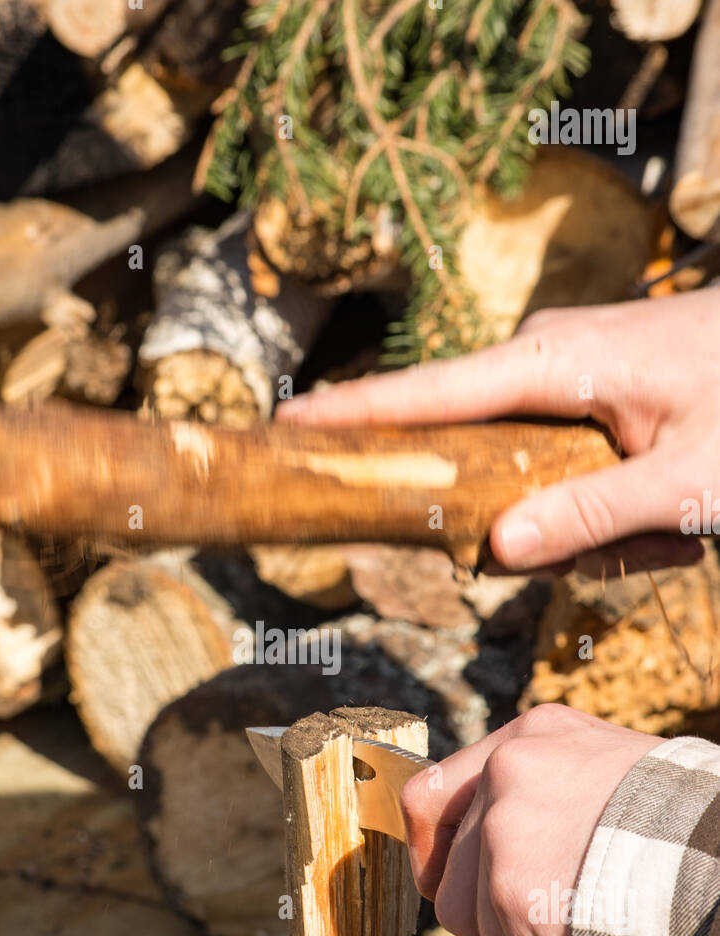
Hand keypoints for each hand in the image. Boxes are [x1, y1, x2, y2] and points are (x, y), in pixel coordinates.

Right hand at [277, 288, 719, 573]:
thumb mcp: (689, 480)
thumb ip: (595, 513)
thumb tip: (497, 550)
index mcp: (555, 361)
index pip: (431, 392)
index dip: (356, 413)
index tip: (286, 425)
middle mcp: (544, 354)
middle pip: (463, 442)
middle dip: (508, 515)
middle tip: (613, 543)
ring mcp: (560, 368)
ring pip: (511, 464)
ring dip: (575, 523)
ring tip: (667, 534)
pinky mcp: (579, 387)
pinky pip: (546, 461)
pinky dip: (592, 507)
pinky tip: (662, 523)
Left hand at [400, 705, 660, 935]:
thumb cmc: (690, 822)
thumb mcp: (611, 768)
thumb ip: (546, 792)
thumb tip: (491, 848)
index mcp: (529, 738)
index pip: (427, 798)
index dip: (433, 855)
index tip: (448, 883)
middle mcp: (507, 777)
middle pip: (450, 884)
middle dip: (496, 922)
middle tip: (558, 925)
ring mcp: (507, 838)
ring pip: (480, 934)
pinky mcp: (520, 901)